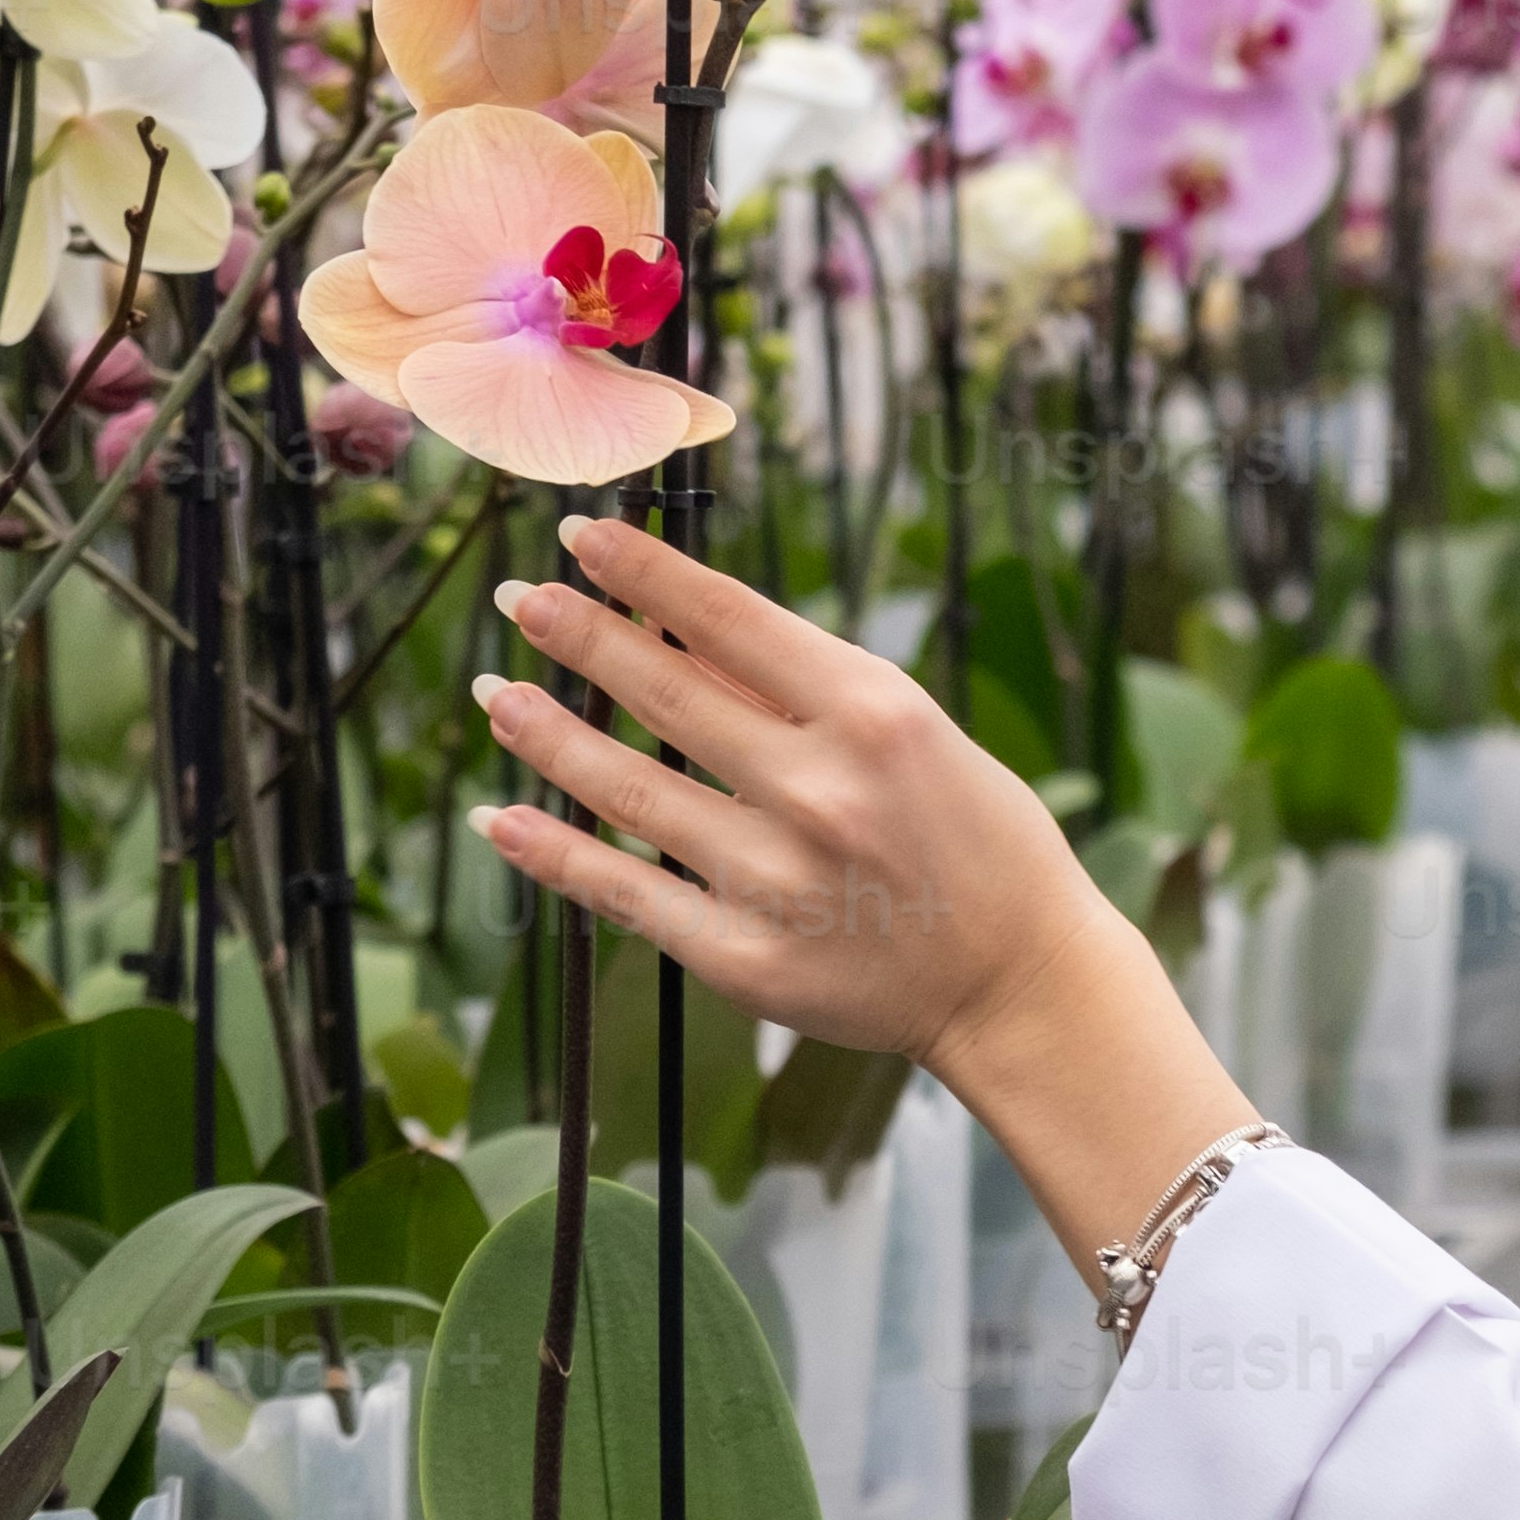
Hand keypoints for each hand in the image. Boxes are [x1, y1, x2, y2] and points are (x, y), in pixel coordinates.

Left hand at [470, 519, 1083, 1071]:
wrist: (1022, 981)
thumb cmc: (978, 840)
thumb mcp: (915, 733)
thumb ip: (803, 688)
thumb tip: (677, 625)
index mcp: (874, 713)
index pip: (728, 619)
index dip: (643, 572)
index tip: (583, 538)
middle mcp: (818, 788)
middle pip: (665, 692)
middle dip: (578, 636)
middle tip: (520, 601)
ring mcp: (775, 878)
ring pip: (627, 788)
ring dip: (548, 735)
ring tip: (498, 696)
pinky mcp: (744, 957)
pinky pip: (623, 893)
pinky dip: (552, 853)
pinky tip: (501, 820)